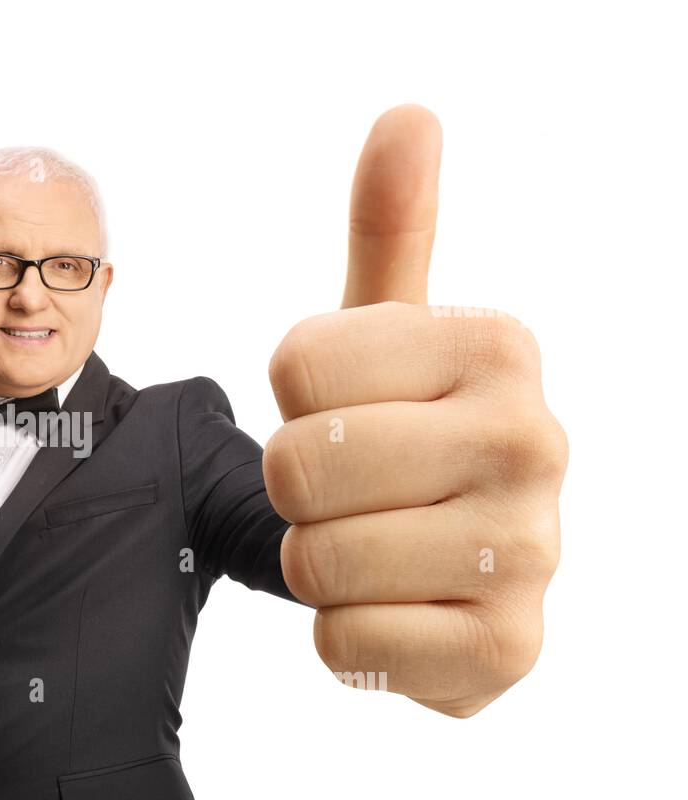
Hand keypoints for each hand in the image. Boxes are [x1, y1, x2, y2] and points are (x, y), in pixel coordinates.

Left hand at [263, 105, 568, 717]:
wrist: (460, 572)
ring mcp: (532, 553)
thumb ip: (390, 232)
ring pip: (315, 560)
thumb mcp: (393, 333)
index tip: (349, 412)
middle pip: (298, 465)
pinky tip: (399, 612)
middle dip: (297, 491)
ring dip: (319, 564)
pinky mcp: (507, 651)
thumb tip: (407, 117)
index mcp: (500, 345)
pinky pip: (344, 641)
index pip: (295, 366)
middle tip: (353, 493)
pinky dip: (345, 636)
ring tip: (377, 549)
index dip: (294, 401)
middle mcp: (536, 440)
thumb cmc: (405, 434)